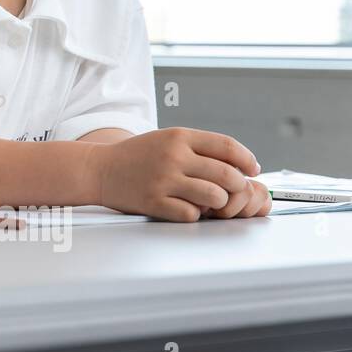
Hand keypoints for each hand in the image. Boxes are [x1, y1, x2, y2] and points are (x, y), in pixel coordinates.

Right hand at [87, 127, 263, 222]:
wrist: (99, 169)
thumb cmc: (136, 156)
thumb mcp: (166, 139)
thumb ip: (198, 148)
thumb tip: (239, 165)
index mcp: (178, 137)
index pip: (227, 145)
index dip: (246, 159)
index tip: (253, 169)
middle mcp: (172, 156)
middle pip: (227, 174)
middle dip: (237, 186)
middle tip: (234, 190)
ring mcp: (163, 180)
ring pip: (215, 196)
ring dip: (219, 203)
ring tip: (211, 201)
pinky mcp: (154, 202)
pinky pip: (192, 214)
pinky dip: (195, 214)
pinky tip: (186, 207)